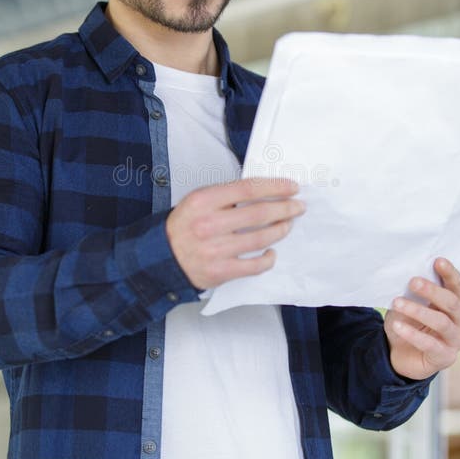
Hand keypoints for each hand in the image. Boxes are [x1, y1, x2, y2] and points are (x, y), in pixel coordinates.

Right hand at [166, 178, 304, 289]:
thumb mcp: (198, 200)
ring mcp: (215, 249)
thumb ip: (226, 195)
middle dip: (285, 208)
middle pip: (259, 213)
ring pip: (260, 238)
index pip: (248, 189)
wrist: (162, 256)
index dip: (275, 187)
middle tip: (298, 207)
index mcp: (204, 201)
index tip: (291, 187)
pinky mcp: (220, 271)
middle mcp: (209, 224)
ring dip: (280, 230)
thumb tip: (264, 192)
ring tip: (287, 225)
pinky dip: (268, 259)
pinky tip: (272, 252)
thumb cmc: (184, 226)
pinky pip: (254, 266)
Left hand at [384, 258, 459, 380]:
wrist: (400, 353)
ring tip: (397, 303)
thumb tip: (407, 273)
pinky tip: (398, 326)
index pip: (458, 286)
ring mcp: (456, 340)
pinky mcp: (445, 357)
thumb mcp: (409, 302)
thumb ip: (414, 291)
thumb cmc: (409, 322)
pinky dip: (412, 334)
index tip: (437, 261)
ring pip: (442, 322)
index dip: (450, 273)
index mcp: (457, 304)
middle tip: (412, 281)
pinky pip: (430, 344)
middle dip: (432, 290)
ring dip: (418, 311)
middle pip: (452, 303)